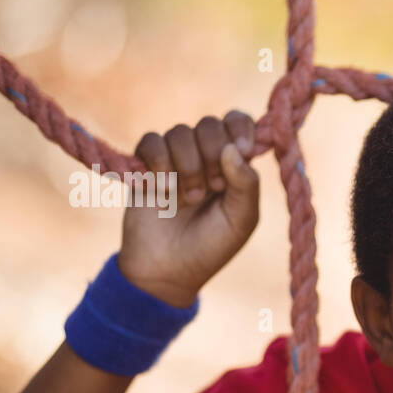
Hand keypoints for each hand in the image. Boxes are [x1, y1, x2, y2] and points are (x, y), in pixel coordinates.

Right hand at [117, 111, 258, 307]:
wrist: (168, 270)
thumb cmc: (211, 246)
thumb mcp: (241, 220)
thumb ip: (246, 184)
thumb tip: (234, 148)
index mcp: (234, 164)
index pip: (239, 122)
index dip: (241, 128)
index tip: (243, 149)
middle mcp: (205, 155)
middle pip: (210, 124)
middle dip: (212, 154)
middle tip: (214, 188)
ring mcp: (175, 158)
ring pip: (180, 131)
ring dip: (187, 166)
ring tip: (190, 199)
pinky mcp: (145, 164)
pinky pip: (151, 140)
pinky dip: (159, 161)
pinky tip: (164, 190)